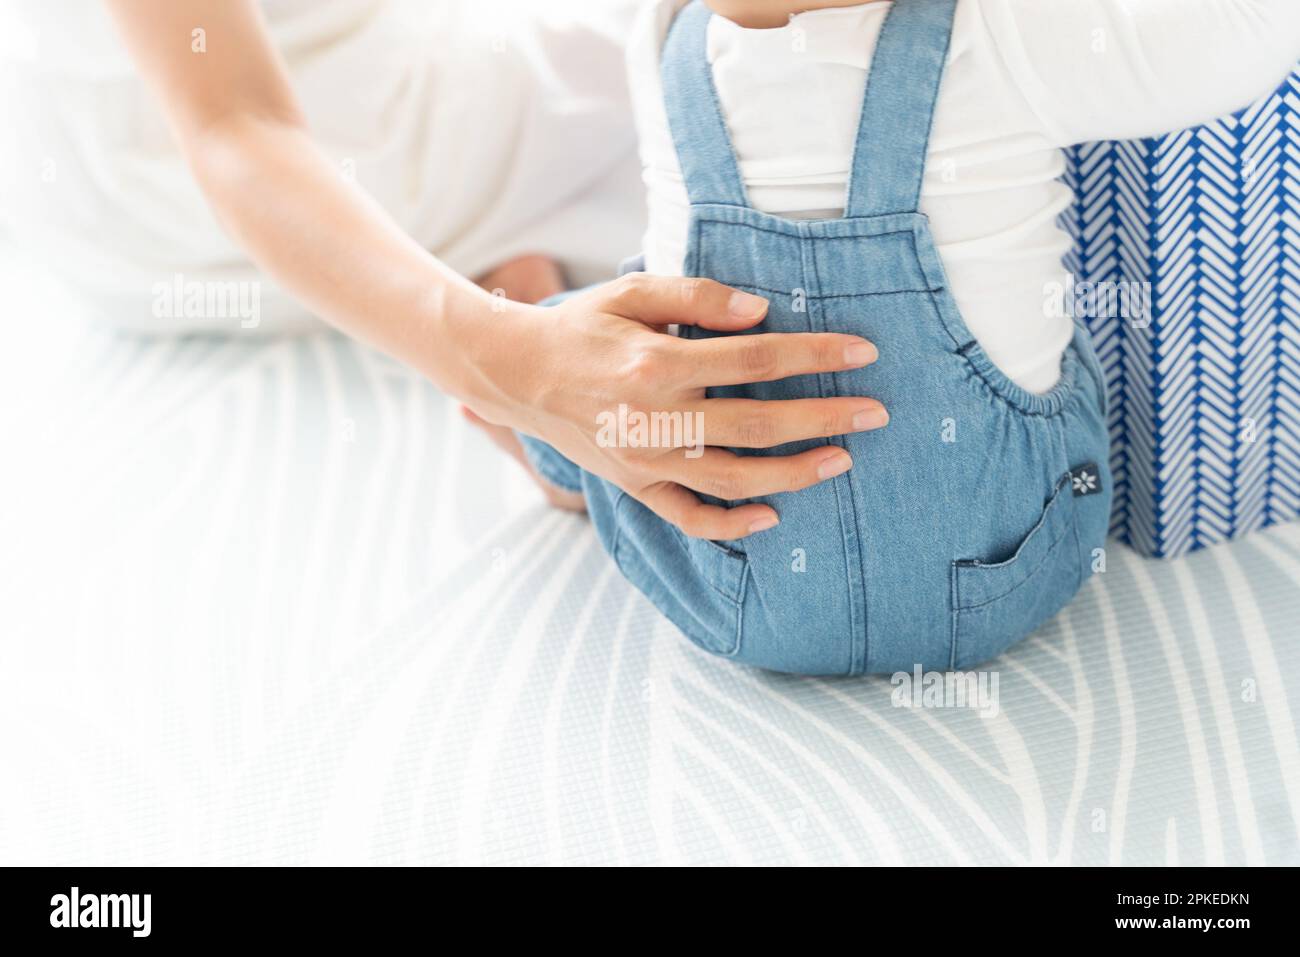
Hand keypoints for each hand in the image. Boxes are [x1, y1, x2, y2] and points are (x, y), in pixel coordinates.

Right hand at [462, 273, 886, 539]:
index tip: (862, 353)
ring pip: (734, 479)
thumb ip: (697, 296)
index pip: (755, 360)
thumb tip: (763, 313)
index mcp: (657, 363)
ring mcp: (646, 461)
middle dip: (825, 419)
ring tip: (843, 461)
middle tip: (877, 412)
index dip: (814, 356)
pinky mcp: (635, 487)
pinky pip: (689, 517)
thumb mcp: (631, 291)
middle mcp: (655, 418)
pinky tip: (772, 517)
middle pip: (758, 425)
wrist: (518, 375)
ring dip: (794, 473)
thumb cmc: (582, 326)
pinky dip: (732, 525)